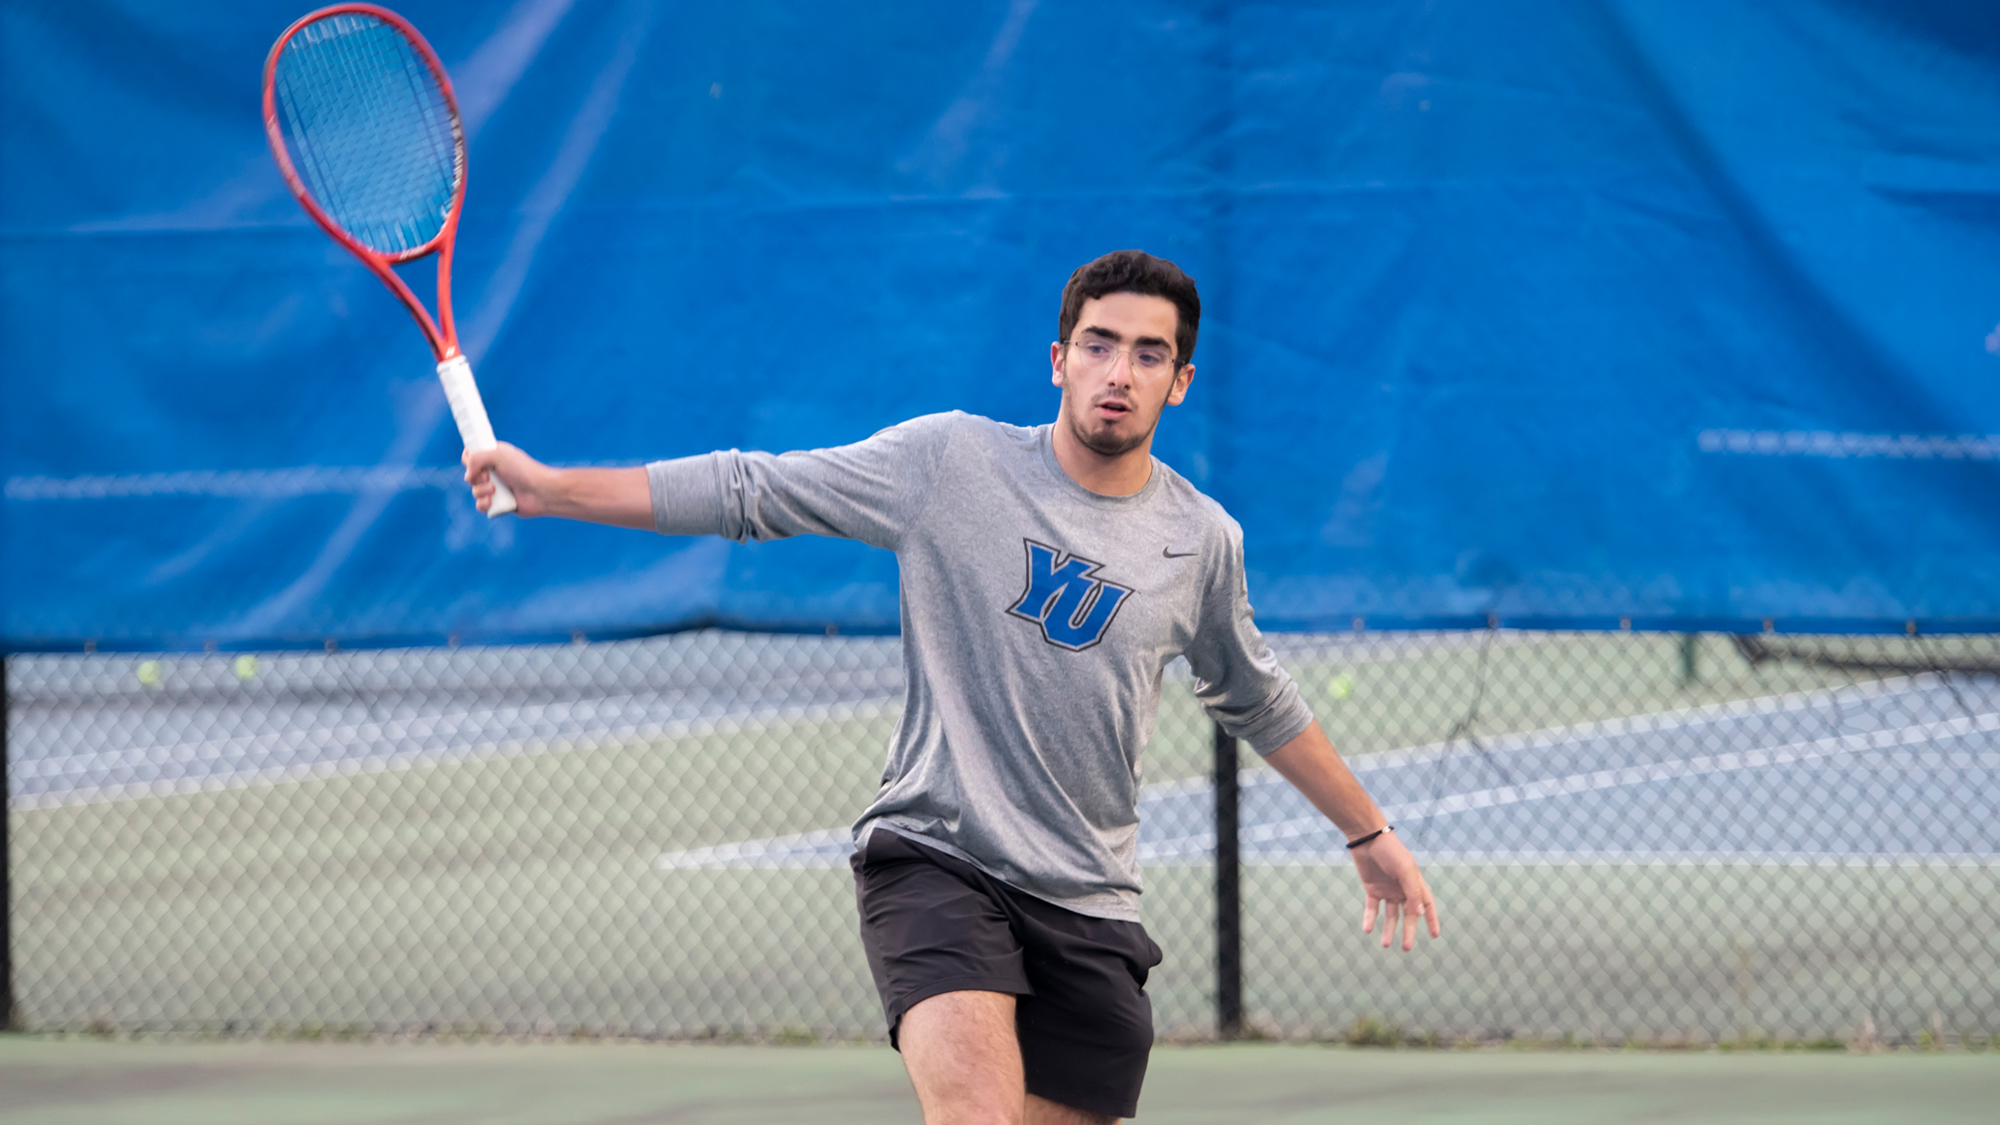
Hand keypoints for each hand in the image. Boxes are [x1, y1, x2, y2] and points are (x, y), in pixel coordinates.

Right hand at [462, 443, 553, 516]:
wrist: (540, 492)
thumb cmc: (523, 470)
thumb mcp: (499, 455)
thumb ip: (477, 458)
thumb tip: (468, 475)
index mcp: (493, 456)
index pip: (471, 455)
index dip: (469, 460)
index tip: (475, 462)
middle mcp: (493, 472)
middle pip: (470, 475)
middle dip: (476, 478)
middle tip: (489, 476)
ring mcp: (495, 488)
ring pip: (474, 491)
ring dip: (481, 491)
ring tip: (495, 490)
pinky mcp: (498, 503)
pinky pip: (480, 505)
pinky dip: (484, 504)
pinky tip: (492, 502)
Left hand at [1350, 830, 1439, 950]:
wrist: (1367, 838)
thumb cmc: (1391, 851)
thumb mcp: (1405, 871)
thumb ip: (1413, 892)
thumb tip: (1418, 914)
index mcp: (1415, 883)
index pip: (1427, 905)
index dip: (1431, 920)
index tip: (1434, 935)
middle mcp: (1402, 889)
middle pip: (1408, 915)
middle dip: (1408, 931)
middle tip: (1406, 948)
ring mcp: (1387, 890)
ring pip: (1390, 915)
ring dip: (1389, 929)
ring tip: (1385, 945)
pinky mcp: (1372, 889)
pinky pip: (1372, 908)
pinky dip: (1370, 919)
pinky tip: (1368, 929)